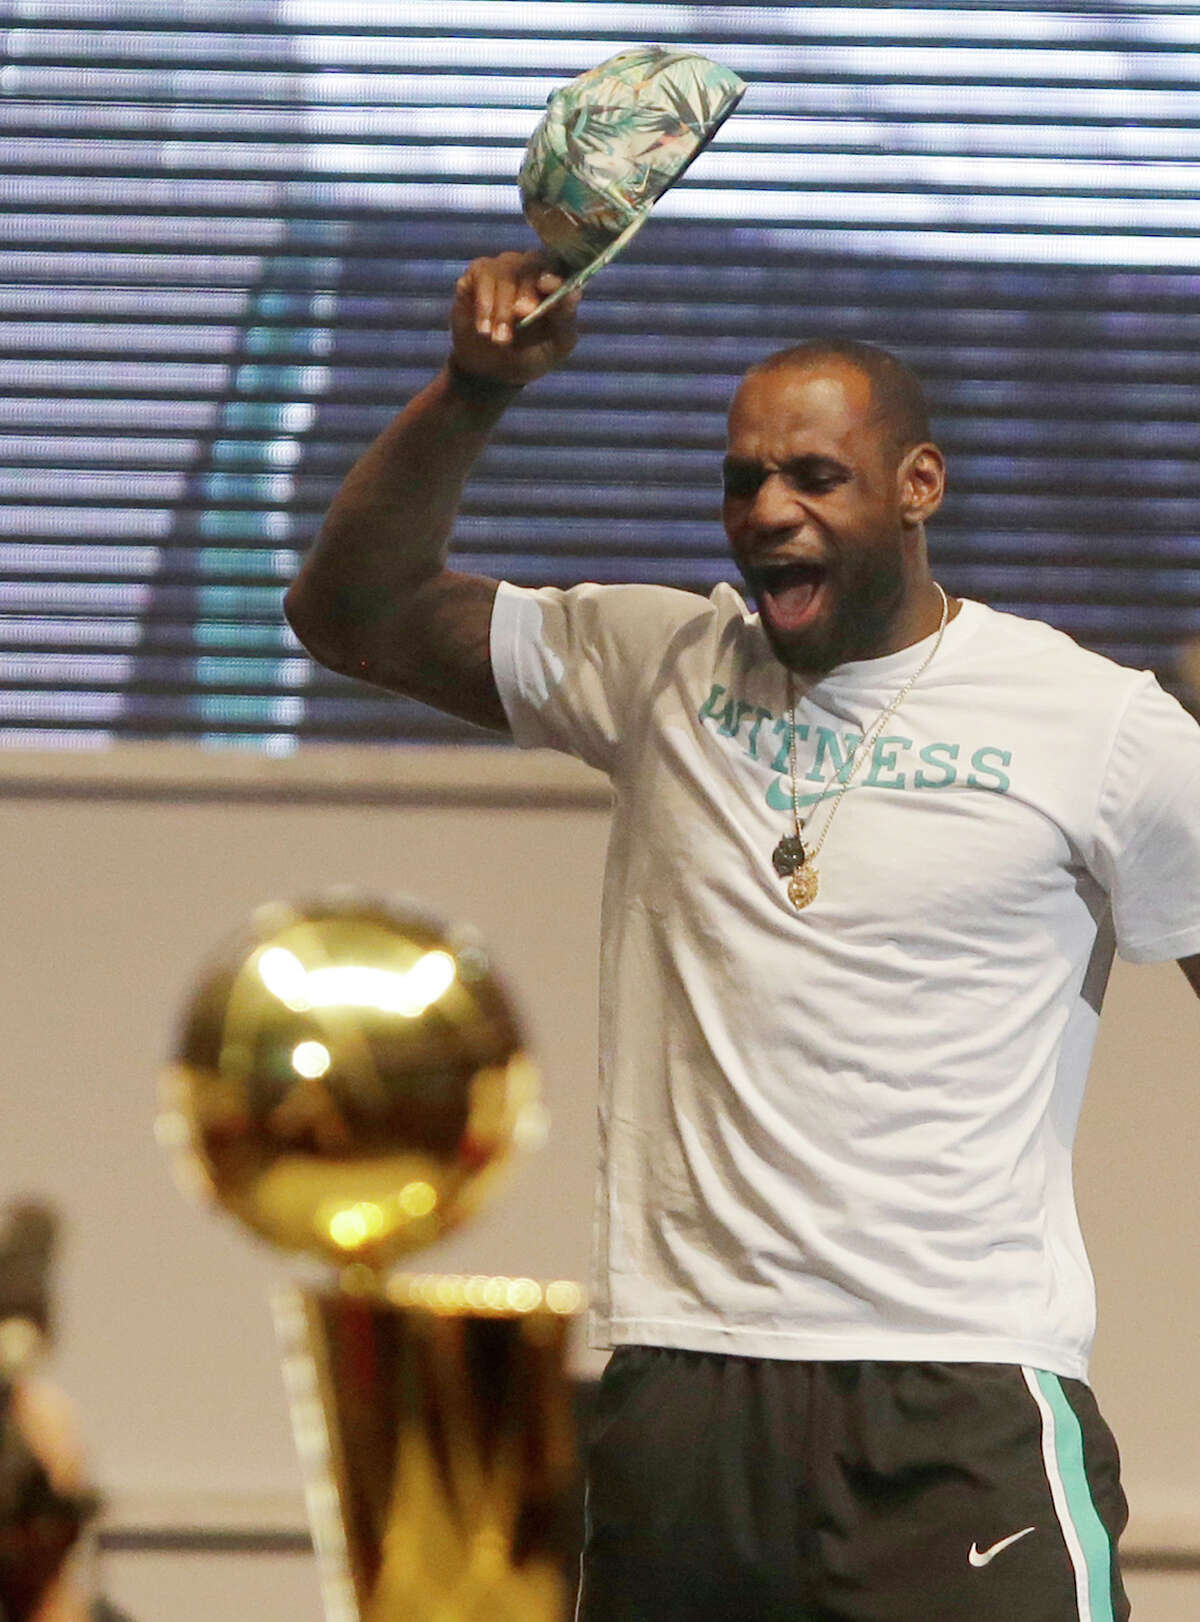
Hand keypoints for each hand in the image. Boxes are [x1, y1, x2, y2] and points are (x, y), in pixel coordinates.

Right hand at [450, 250, 580, 385]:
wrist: (495, 372)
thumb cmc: (531, 355)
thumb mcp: (557, 345)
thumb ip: (566, 319)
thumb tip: (574, 293)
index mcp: (555, 283)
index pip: (559, 266)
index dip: (552, 273)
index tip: (545, 285)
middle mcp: (530, 269)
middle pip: (530, 264)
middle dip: (525, 292)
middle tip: (521, 315)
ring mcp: (504, 268)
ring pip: (504, 271)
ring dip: (502, 307)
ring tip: (500, 339)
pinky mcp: (478, 274)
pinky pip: (482, 275)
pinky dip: (484, 304)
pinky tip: (484, 328)